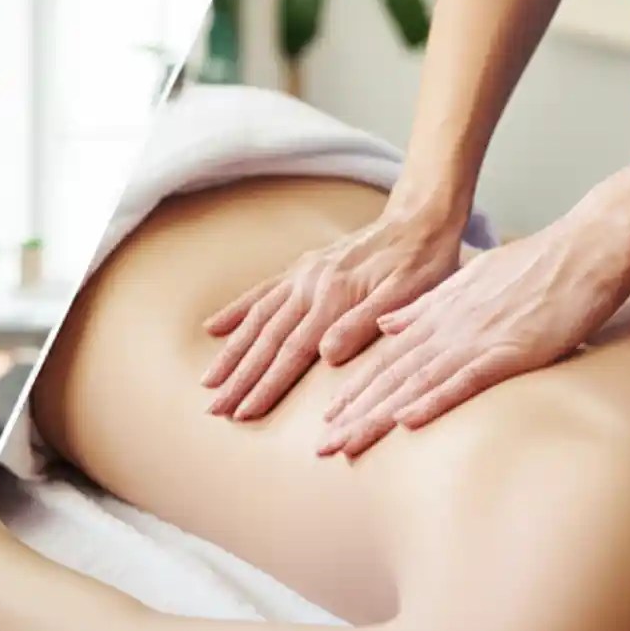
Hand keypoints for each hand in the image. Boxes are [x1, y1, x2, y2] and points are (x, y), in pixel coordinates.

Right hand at [200, 207, 463, 420]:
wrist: (418, 219)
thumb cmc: (421, 262)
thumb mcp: (408, 295)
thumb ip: (364, 323)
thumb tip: (327, 355)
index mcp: (334, 298)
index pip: (292, 352)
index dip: (266, 385)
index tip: (244, 412)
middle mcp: (309, 286)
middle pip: (266, 340)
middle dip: (239, 378)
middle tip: (214, 409)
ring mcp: (301, 276)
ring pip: (257, 320)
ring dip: (231, 352)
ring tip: (208, 381)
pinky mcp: (301, 269)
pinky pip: (261, 292)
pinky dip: (235, 311)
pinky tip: (213, 328)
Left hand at [318, 211, 629, 457]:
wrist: (582, 250)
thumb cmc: (531, 267)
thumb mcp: (465, 282)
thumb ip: (424, 306)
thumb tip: (387, 325)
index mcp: (436, 316)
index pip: (385, 360)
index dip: (354, 390)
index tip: (327, 417)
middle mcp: (445, 329)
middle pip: (388, 377)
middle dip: (353, 414)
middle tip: (321, 446)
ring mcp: (474, 339)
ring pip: (414, 383)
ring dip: (377, 416)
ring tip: (345, 442)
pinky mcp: (508, 350)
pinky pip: (464, 380)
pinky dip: (433, 400)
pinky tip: (406, 421)